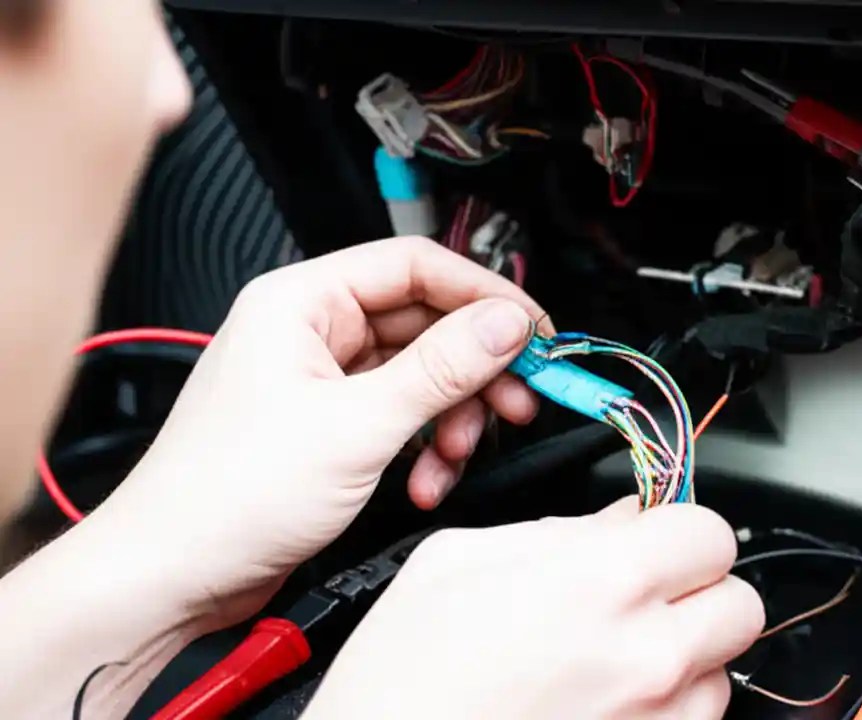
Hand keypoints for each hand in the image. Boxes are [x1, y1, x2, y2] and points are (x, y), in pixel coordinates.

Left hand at [93, 237, 548, 624]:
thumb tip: (505, 324)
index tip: (534, 332)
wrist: (172, 575)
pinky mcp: (330, 425)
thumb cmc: (226, 496)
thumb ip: (442, 369)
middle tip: (520, 398)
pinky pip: (401, 415)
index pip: (416, 266)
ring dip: (452, 418)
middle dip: (475, 369)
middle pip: (427, 323)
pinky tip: (425, 480)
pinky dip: (425, 447)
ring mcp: (322, 380)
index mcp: (301, 301)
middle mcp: (311, 330)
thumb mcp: (357, 426)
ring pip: (421, 375)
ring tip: (457, 455)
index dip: (484, 295)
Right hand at [306, 499, 764, 718]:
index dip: (680, 530)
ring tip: (617, 662)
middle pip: (741, 602)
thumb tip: (624, 519)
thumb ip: (562, 531)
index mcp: (602, 582)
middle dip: (698, 592)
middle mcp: (646, 657)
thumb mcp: (459, 560)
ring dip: (686, 659)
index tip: (656, 541)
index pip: (710, 532)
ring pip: (723, 672)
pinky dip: (667, 712)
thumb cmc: (399, 680)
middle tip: (648, 597)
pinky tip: (609, 704)